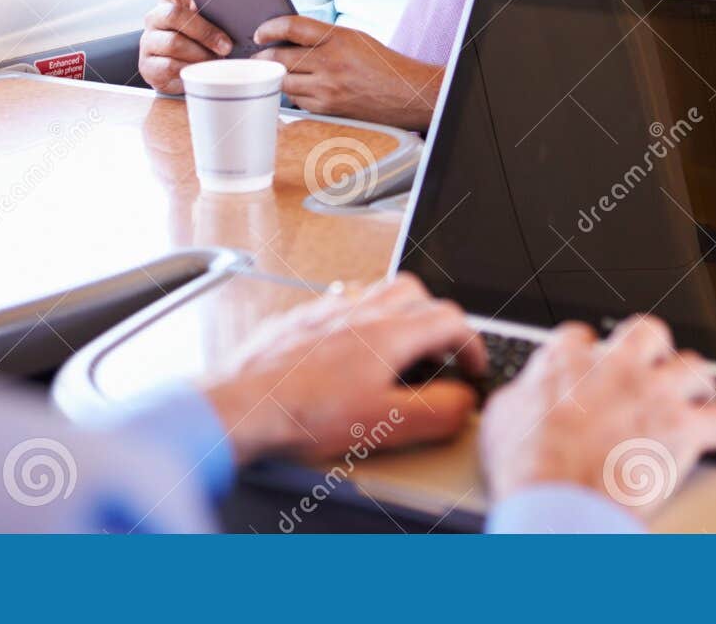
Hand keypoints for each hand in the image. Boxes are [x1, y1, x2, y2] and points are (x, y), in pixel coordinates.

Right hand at [137, 0, 233, 93]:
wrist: (183, 78)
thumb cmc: (202, 46)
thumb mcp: (210, 27)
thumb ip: (218, 13)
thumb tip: (247, 1)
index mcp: (173, 3)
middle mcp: (156, 18)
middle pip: (174, 15)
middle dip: (204, 30)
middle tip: (226, 45)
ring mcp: (149, 41)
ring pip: (174, 43)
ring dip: (200, 53)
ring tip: (215, 60)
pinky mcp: (148, 65)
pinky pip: (170, 66)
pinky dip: (190, 69)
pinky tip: (200, 71)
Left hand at [202, 274, 486, 464]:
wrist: (242, 405)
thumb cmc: (303, 416)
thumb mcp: (383, 425)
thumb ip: (435, 412)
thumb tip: (465, 402)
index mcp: (388, 335)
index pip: (450, 320)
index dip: (472, 344)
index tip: (473, 366)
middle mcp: (360, 312)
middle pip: (418, 293)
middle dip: (439, 320)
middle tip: (441, 352)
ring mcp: (327, 310)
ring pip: (379, 289)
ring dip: (402, 311)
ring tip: (402, 343)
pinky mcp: (299, 319)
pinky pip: (341, 300)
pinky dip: (361, 315)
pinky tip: (351, 342)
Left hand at [254, 15, 442, 130]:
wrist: (405, 94)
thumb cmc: (380, 63)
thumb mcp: (353, 38)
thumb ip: (321, 37)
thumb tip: (286, 38)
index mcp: (337, 39)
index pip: (292, 27)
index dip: (270, 28)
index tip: (260, 33)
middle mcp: (330, 64)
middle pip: (279, 59)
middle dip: (263, 58)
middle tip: (257, 57)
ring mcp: (327, 90)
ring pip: (284, 83)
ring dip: (276, 77)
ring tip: (273, 72)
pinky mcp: (327, 109)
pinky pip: (297, 101)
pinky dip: (293, 94)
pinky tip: (298, 89)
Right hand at [478, 317, 715, 517]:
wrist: (558, 501)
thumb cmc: (527, 468)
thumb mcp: (502, 420)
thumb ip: (519, 396)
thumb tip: (520, 396)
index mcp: (568, 360)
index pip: (581, 338)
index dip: (589, 352)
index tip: (591, 365)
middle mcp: (616, 367)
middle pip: (647, 334)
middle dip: (653, 348)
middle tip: (653, 365)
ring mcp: (654, 394)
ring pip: (693, 368)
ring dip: (697, 382)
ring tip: (701, 393)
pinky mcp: (684, 430)